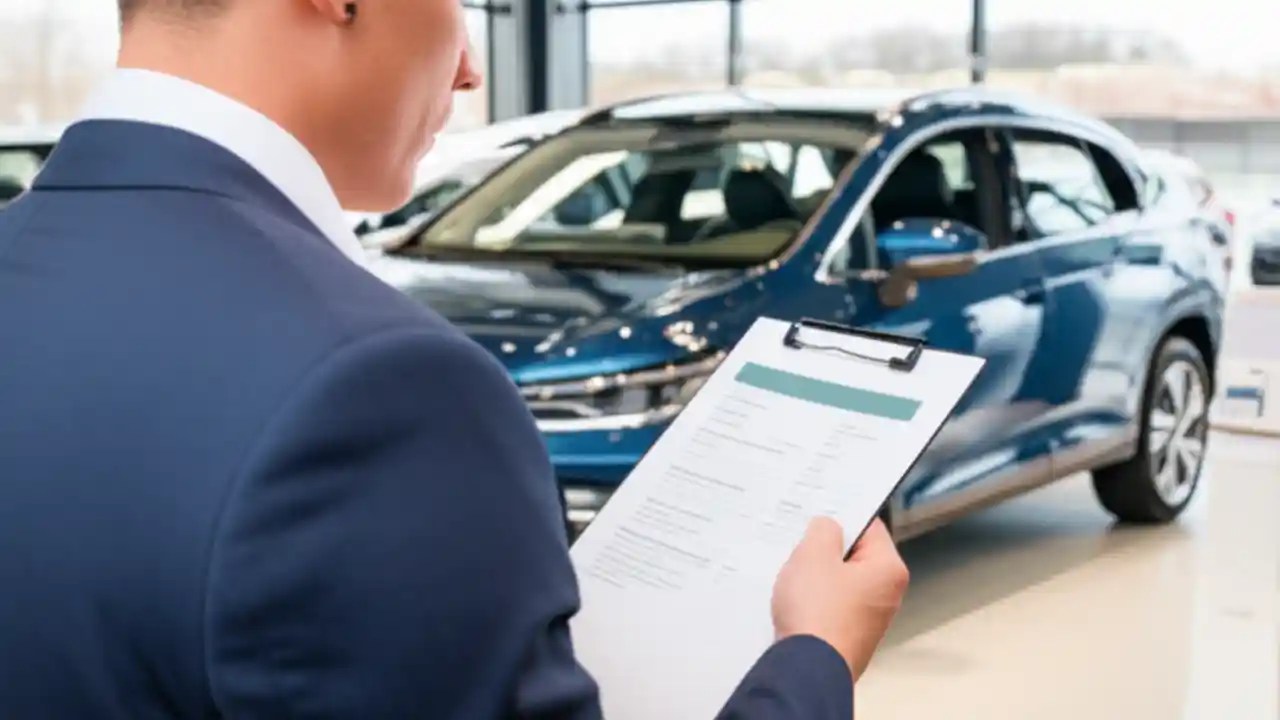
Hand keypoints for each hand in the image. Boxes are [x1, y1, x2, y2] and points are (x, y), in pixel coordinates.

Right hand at [772, 517, 908, 679]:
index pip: (869, 526)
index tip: (818, 515)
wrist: (807, 669)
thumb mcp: (814, 554)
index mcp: (889, 569)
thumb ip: (823, 530)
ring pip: (840, 581)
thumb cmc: (817, 612)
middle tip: (802, 549)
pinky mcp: (848, 636)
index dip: (841, 516)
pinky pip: (831, 606)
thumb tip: (827, 528)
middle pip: (854, 555)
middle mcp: (886, 594)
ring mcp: (868, 618)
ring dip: (816, 577)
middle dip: (825, 551)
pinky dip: (814, 601)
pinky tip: (796, 604)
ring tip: (796, 580)